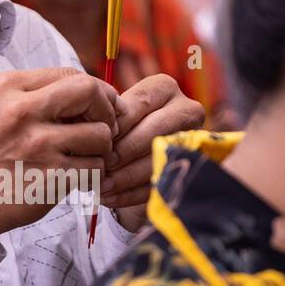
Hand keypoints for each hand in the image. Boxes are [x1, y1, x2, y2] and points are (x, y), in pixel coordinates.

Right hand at [0, 67, 117, 237]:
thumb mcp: (0, 109)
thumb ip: (41, 95)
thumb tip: (95, 93)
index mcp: (9, 88)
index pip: (72, 74)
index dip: (96, 91)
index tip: (101, 107)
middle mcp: (23, 111)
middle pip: (90, 92)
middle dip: (107, 110)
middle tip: (105, 128)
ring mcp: (39, 144)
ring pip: (101, 133)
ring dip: (102, 149)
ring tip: (86, 158)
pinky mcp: (52, 174)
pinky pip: (96, 166)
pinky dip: (94, 174)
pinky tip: (78, 178)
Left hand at [99, 74, 203, 231]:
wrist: (137, 155)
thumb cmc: (118, 130)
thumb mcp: (112, 116)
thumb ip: (106, 117)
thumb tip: (91, 129)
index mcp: (164, 87)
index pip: (138, 103)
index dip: (114, 125)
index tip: (94, 142)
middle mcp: (186, 108)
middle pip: (154, 131)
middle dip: (123, 153)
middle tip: (100, 167)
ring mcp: (193, 138)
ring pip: (158, 158)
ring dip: (126, 178)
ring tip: (101, 187)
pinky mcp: (190, 167)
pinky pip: (161, 182)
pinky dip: (132, 194)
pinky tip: (112, 198)